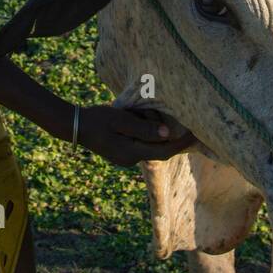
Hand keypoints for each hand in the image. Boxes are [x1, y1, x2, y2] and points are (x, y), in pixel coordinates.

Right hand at [77, 104, 194, 165]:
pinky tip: (141, 119)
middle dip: (169, 136)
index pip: (164, 151)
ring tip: (146, 113)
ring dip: (154, 131)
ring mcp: (125, 157)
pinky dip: (146, 132)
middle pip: (159, 149)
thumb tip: (167, 133)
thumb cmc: (98, 120)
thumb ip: (144, 128)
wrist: (75, 126)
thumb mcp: (122, 120)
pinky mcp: (121, 151)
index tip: (196, 134)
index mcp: (132, 153)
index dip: (182, 144)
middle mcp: (131, 159)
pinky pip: (141, 143)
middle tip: (178, 121)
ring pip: (150, 145)